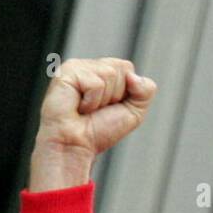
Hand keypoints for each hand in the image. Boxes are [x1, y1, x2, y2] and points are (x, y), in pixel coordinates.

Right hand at [28, 57, 157, 190]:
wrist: (76, 146)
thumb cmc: (98, 132)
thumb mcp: (133, 113)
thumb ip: (145, 91)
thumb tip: (134, 76)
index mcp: (103, 72)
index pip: (128, 68)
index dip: (125, 93)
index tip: (108, 107)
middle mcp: (90, 66)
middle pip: (121, 68)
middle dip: (115, 95)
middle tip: (96, 110)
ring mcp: (77, 67)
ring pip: (110, 74)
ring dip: (102, 100)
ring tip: (86, 109)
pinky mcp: (67, 72)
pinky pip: (96, 83)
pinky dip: (91, 102)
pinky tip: (78, 107)